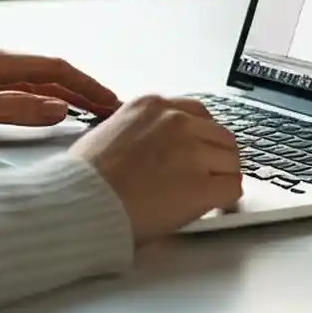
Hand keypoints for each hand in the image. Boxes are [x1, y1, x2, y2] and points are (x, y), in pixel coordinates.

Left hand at [0, 49, 119, 135]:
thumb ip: (19, 111)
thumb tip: (60, 110)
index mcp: (0, 63)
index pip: (57, 68)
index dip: (87, 84)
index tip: (109, 100)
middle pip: (51, 74)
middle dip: (82, 90)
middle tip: (108, 108)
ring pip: (37, 82)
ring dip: (64, 95)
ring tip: (86, 111)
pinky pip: (21, 89)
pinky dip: (42, 99)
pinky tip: (47, 111)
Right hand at [70, 95, 241, 242]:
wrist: (79, 203)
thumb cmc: (83, 177)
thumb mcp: (109, 131)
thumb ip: (141, 130)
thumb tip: (157, 146)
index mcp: (153, 106)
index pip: (197, 113)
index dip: (202, 137)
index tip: (201, 151)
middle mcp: (176, 121)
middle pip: (221, 136)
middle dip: (218, 156)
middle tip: (212, 175)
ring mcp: (192, 151)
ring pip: (231, 161)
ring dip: (223, 177)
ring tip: (213, 193)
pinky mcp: (202, 184)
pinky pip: (232, 188)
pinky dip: (226, 199)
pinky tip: (216, 206)